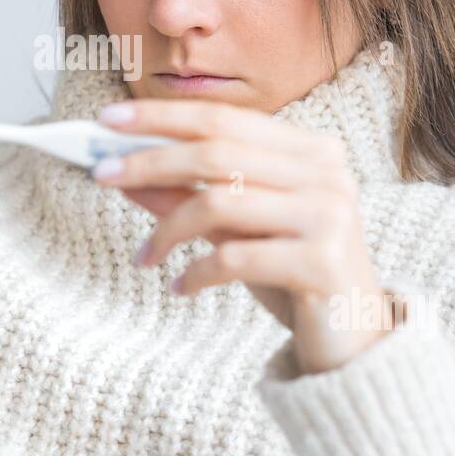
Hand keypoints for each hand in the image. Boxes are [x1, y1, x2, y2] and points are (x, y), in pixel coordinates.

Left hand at [92, 98, 399, 375]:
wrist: (354, 339)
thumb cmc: (291, 275)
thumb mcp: (235, 231)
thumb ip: (186, 197)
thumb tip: (126, 174)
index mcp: (311, 149)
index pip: (223, 118)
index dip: (162, 116)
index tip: (107, 120)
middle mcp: (326, 173)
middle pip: (217, 153)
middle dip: (149, 161)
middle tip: (100, 175)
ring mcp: (329, 215)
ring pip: (220, 202)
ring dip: (167, 229)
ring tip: (145, 256)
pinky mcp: (324, 261)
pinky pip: (236, 257)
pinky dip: (196, 272)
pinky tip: (181, 287)